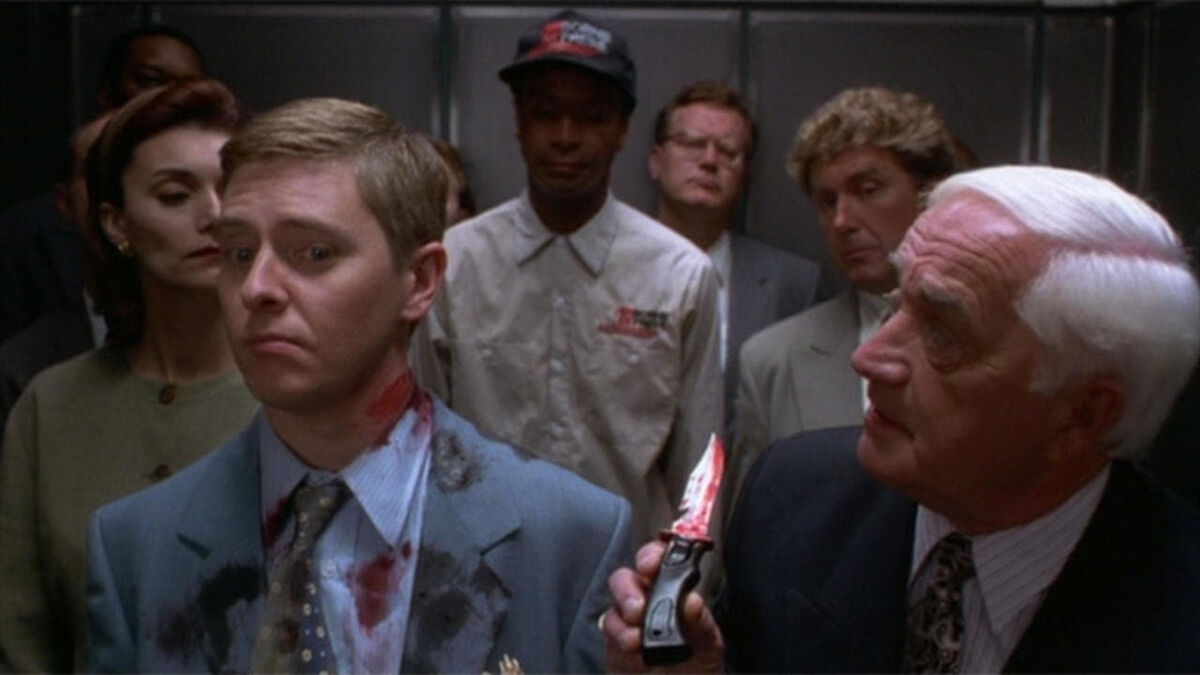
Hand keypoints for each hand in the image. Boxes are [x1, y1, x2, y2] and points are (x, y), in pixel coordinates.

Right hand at [602, 540, 723, 671]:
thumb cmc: (699, 663)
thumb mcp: (709, 641)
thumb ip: (700, 621)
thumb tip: (691, 600)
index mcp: (671, 591)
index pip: (656, 561)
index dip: (650, 556)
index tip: (652, 564)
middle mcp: (645, 604)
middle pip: (624, 580)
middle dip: (626, 589)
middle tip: (637, 608)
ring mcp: (627, 627)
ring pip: (612, 611)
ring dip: (621, 624)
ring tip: (635, 639)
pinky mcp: (615, 652)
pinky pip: (609, 643)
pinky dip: (620, 648)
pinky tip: (637, 657)